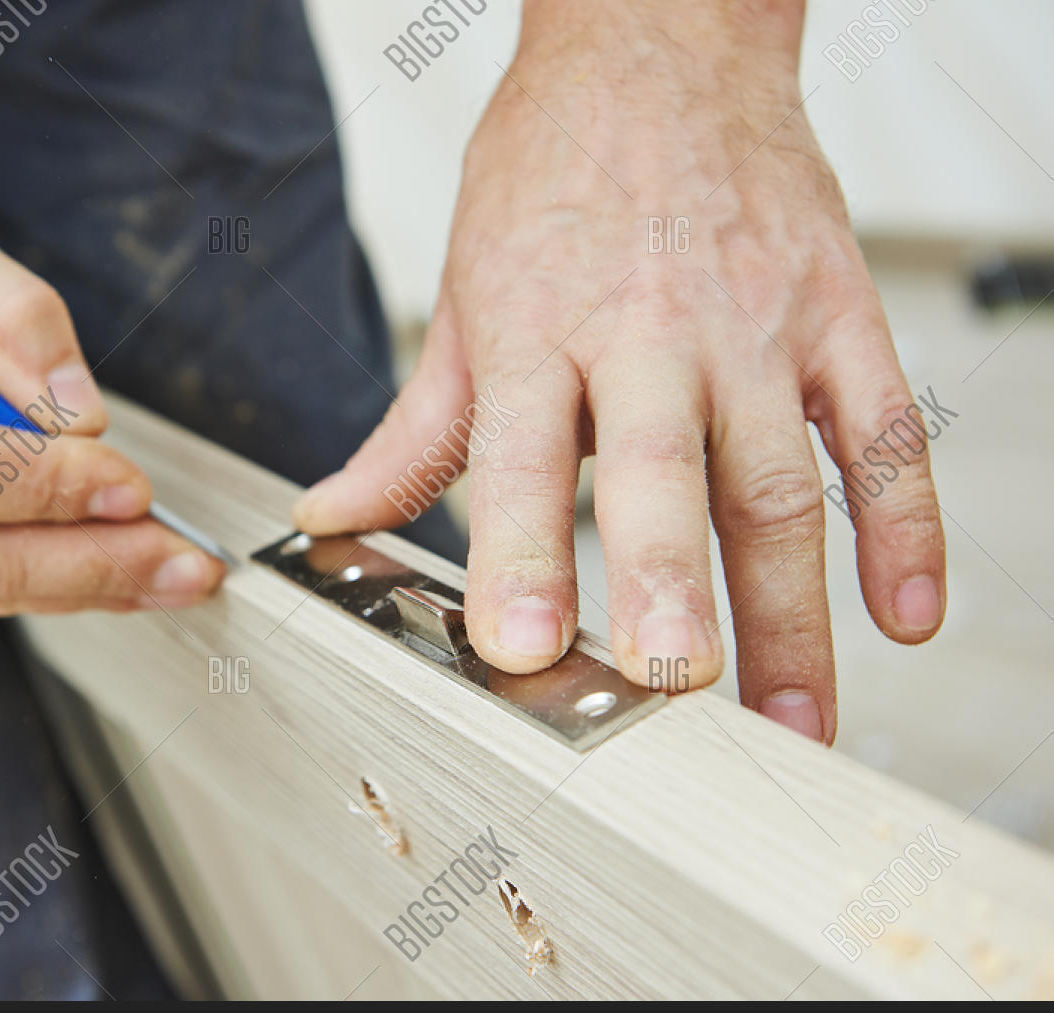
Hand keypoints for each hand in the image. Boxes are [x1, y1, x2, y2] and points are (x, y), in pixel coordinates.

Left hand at [293, 2, 944, 741]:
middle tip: (668, 681)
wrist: (660, 43)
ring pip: (781, 474)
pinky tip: (904, 614)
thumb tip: (333, 515)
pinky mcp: (839, 313)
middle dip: (666, 579)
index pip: (522, 454)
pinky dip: (908, 524)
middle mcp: (647, 329)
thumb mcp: (463, 295)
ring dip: (791, 604)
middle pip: (664, 467)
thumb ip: (412, 431)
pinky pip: (885, 429)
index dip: (520, 552)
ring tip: (786, 717)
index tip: (519, 643)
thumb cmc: (556, 174)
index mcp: (537, 327)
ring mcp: (755, 323)